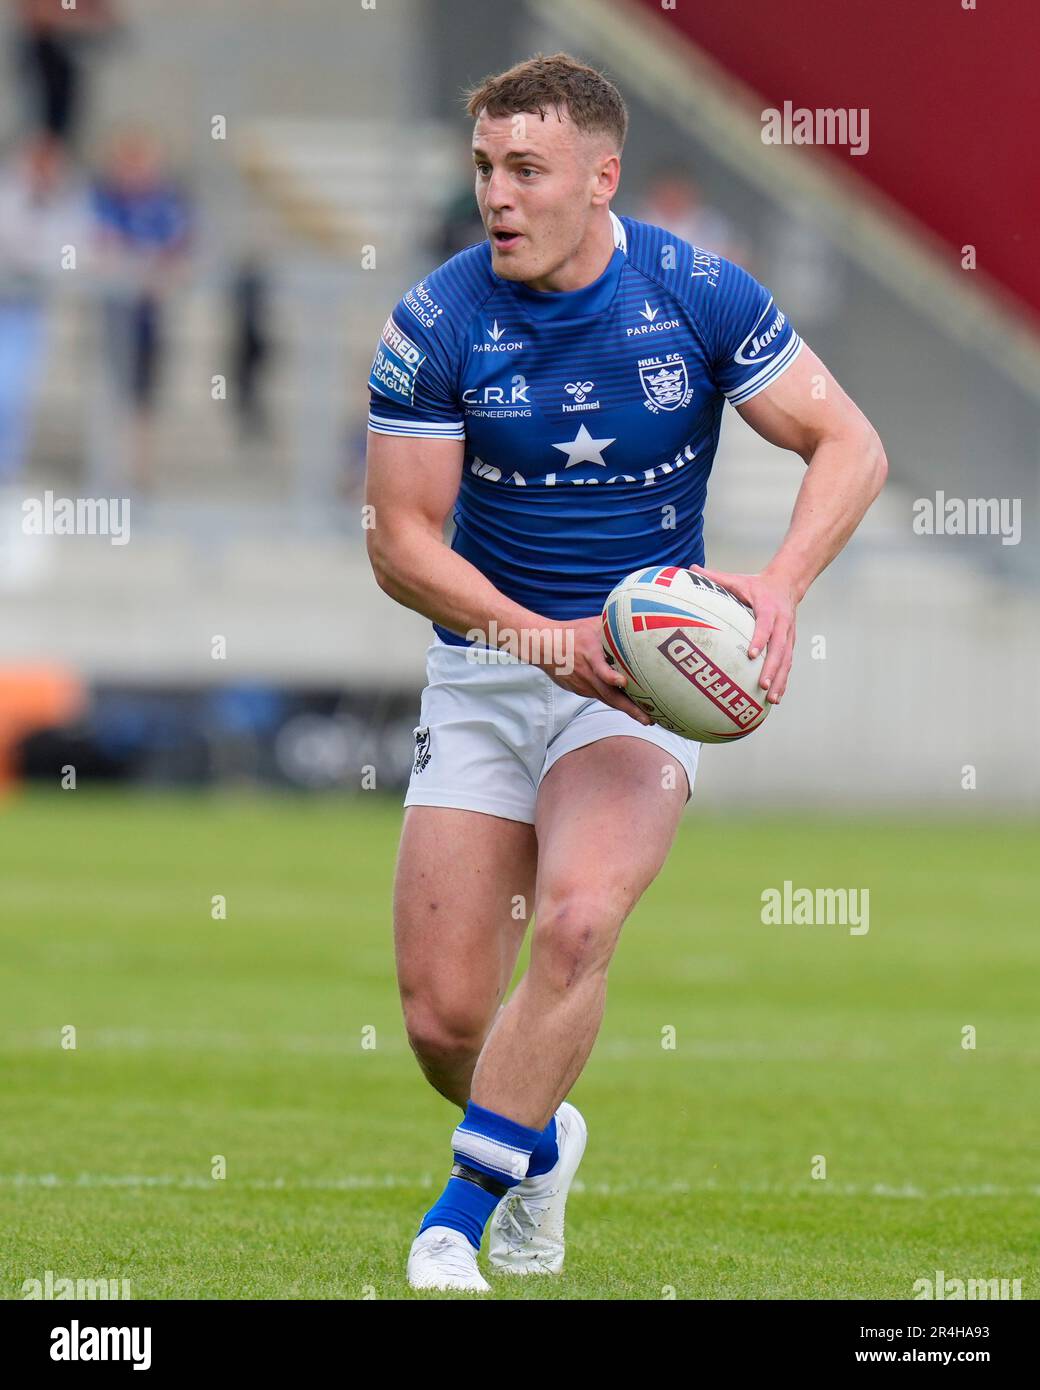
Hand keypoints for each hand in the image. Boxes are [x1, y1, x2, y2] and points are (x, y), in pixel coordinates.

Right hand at [536, 617, 652, 724]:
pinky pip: (600, 696)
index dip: (610, 676)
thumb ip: (613, 627)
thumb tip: (636, 622)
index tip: (623, 682)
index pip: (599, 667)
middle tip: (648, 719)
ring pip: (607, 699)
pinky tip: (629, 707)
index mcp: (589, 654)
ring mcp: (583, 685)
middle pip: (608, 694)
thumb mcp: (592, 625)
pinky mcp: (580, 690)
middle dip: (629, 708)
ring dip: (626, 709)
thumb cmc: (572, 632)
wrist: (544, 646)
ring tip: (645, 718)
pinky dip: (615, 702)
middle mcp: (587, 673)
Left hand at [687, 565, 797, 702]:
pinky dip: (783, 681)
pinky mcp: (790, 643)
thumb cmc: (757, 585)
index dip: (759, 639)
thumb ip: (715, 577)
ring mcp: (788, 635)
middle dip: (772, 668)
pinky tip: (776, 698)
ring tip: (771, 699)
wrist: (787, 583)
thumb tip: (691, 570)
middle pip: (780, 648)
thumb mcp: (738, 579)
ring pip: (786, 660)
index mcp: (769, 608)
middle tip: (762, 685)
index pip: (765, 625)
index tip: (751, 654)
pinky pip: (788, 664)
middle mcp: (782, 623)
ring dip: (780, 679)